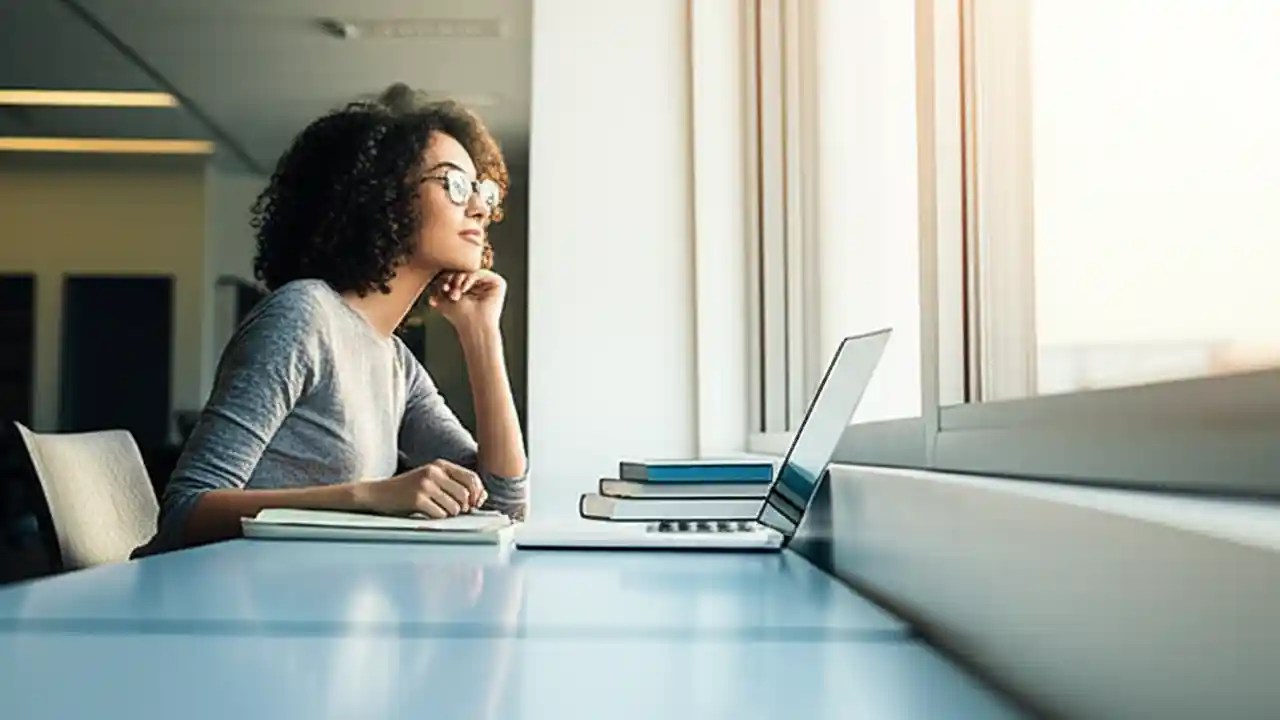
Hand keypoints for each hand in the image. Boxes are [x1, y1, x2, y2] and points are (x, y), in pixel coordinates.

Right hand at [354, 459, 488, 518]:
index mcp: (440, 465)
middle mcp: (434, 472)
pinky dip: (437, 517)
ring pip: (455, 507)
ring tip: (437, 510)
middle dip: (463, 507)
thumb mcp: (432, 479)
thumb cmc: (408, 489)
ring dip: (449, 513)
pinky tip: (427, 512)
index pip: (472, 478)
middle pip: (466, 495)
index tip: (474, 504)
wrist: (378, 493)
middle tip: (453, 510)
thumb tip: (482, 498)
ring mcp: (425, 485)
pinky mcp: (417, 499)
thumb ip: (455, 484)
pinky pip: (440, 514)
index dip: (478, 494)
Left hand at [428, 269, 505, 330]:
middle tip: (448, 290)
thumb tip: (431, 298)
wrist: (473, 326)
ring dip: (459, 280)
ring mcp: (491, 283)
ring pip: (471, 271)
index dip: (448, 278)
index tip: (443, 288)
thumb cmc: (460, 317)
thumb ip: (440, 291)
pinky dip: (469, 278)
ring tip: (455, 294)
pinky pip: (481, 272)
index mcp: (472, 289)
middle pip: (465, 271)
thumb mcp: (445, 300)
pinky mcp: (498, 283)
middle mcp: (482, 285)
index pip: (459, 275)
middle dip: (453, 279)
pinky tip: (463, 289)